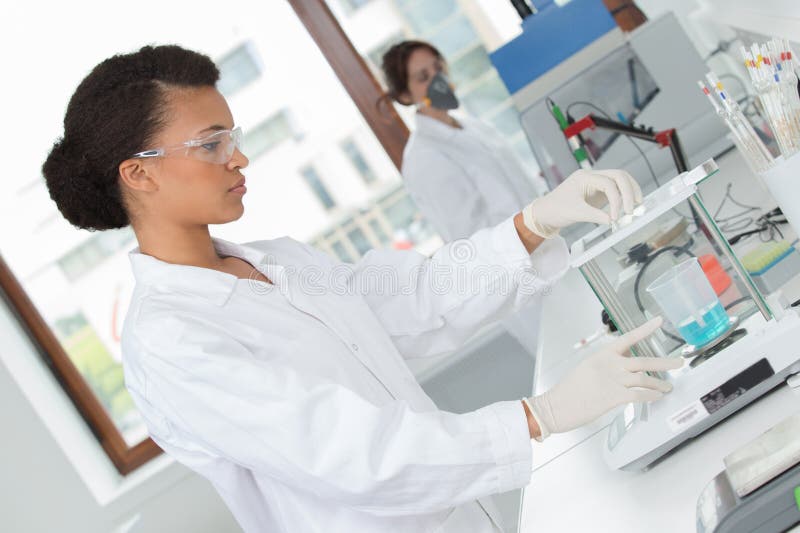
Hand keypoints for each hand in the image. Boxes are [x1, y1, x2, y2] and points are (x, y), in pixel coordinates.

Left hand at [521, 169, 642, 237]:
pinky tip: (628, 207)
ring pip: (620, 180)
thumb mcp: (575, 213)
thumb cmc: (555, 209)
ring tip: (637, 205)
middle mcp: (592, 176)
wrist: (545, 212)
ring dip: (630, 191)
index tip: (615, 217)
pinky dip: (624, 197)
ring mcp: (596, 183)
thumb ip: (595, 216)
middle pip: (619, 176)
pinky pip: (616, 190)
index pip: (608, 183)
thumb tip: (613, 220)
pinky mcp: (598, 191)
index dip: (616, 200)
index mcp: (584, 177)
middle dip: (629, 191)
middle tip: (633, 209)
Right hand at [526, 317, 682, 439]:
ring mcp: (613, 380)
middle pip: (644, 361)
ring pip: (645, 379)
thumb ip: (606, 366)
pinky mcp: (614, 396)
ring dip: (660, 384)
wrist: (556, 406)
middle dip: (665, 362)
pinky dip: (651, 396)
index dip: (645, 330)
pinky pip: (640, 395)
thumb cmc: (569, 390)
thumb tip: (623, 370)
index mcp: (602, 355)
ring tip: (668, 387)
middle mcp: (610, 364)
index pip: (627, 338)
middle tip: (679, 362)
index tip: (658, 322)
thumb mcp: (586, 369)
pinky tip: (657, 397)